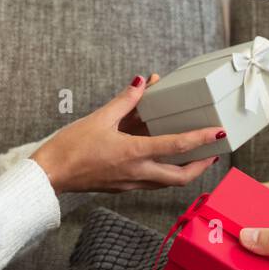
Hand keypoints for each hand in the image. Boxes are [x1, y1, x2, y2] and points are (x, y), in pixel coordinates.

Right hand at [33, 75, 223, 193]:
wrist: (49, 175)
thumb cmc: (70, 147)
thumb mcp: (99, 118)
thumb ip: (125, 101)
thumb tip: (142, 82)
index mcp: (133, 153)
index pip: (177, 147)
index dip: (201, 139)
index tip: (219, 133)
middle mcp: (137, 172)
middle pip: (180, 177)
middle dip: (201, 166)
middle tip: (214, 152)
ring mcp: (130, 183)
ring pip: (167, 183)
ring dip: (184, 171)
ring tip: (195, 157)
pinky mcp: (122, 187)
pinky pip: (151, 183)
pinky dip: (163, 172)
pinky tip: (162, 159)